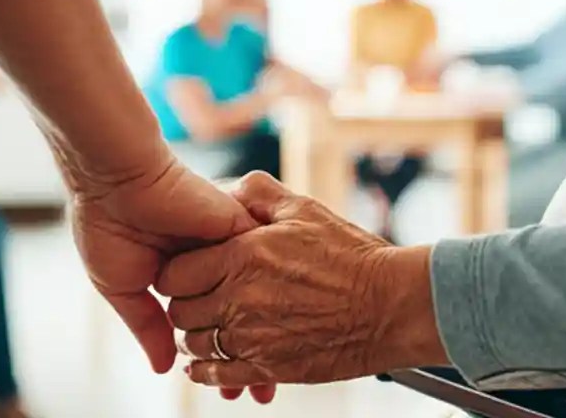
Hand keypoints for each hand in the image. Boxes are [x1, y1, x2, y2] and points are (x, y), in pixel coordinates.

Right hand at [69, 158, 277, 402]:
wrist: (114, 181)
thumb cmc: (107, 226)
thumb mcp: (123, 286)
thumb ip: (148, 326)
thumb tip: (164, 367)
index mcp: (181, 271)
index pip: (209, 320)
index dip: (218, 354)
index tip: (229, 390)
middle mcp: (208, 260)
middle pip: (239, 314)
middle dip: (249, 355)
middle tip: (260, 395)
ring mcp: (226, 245)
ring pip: (256, 298)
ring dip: (266, 337)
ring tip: (271, 383)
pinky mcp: (240, 228)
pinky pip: (266, 266)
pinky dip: (273, 302)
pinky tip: (282, 339)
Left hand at [157, 174, 441, 387]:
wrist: (391, 306)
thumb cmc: (352, 256)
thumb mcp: (304, 208)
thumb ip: (257, 194)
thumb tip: (226, 191)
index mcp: (242, 255)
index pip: (175, 273)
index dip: (176, 273)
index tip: (187, 273)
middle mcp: (239, 297)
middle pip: (180, 310)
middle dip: (185, 305)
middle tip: (198, 301)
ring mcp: (252, 336)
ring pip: (195, 344)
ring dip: (197, 338)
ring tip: (210, 329)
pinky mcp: (269, 368)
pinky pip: (218, 375)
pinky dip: (207, 372)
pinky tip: (209, 365)